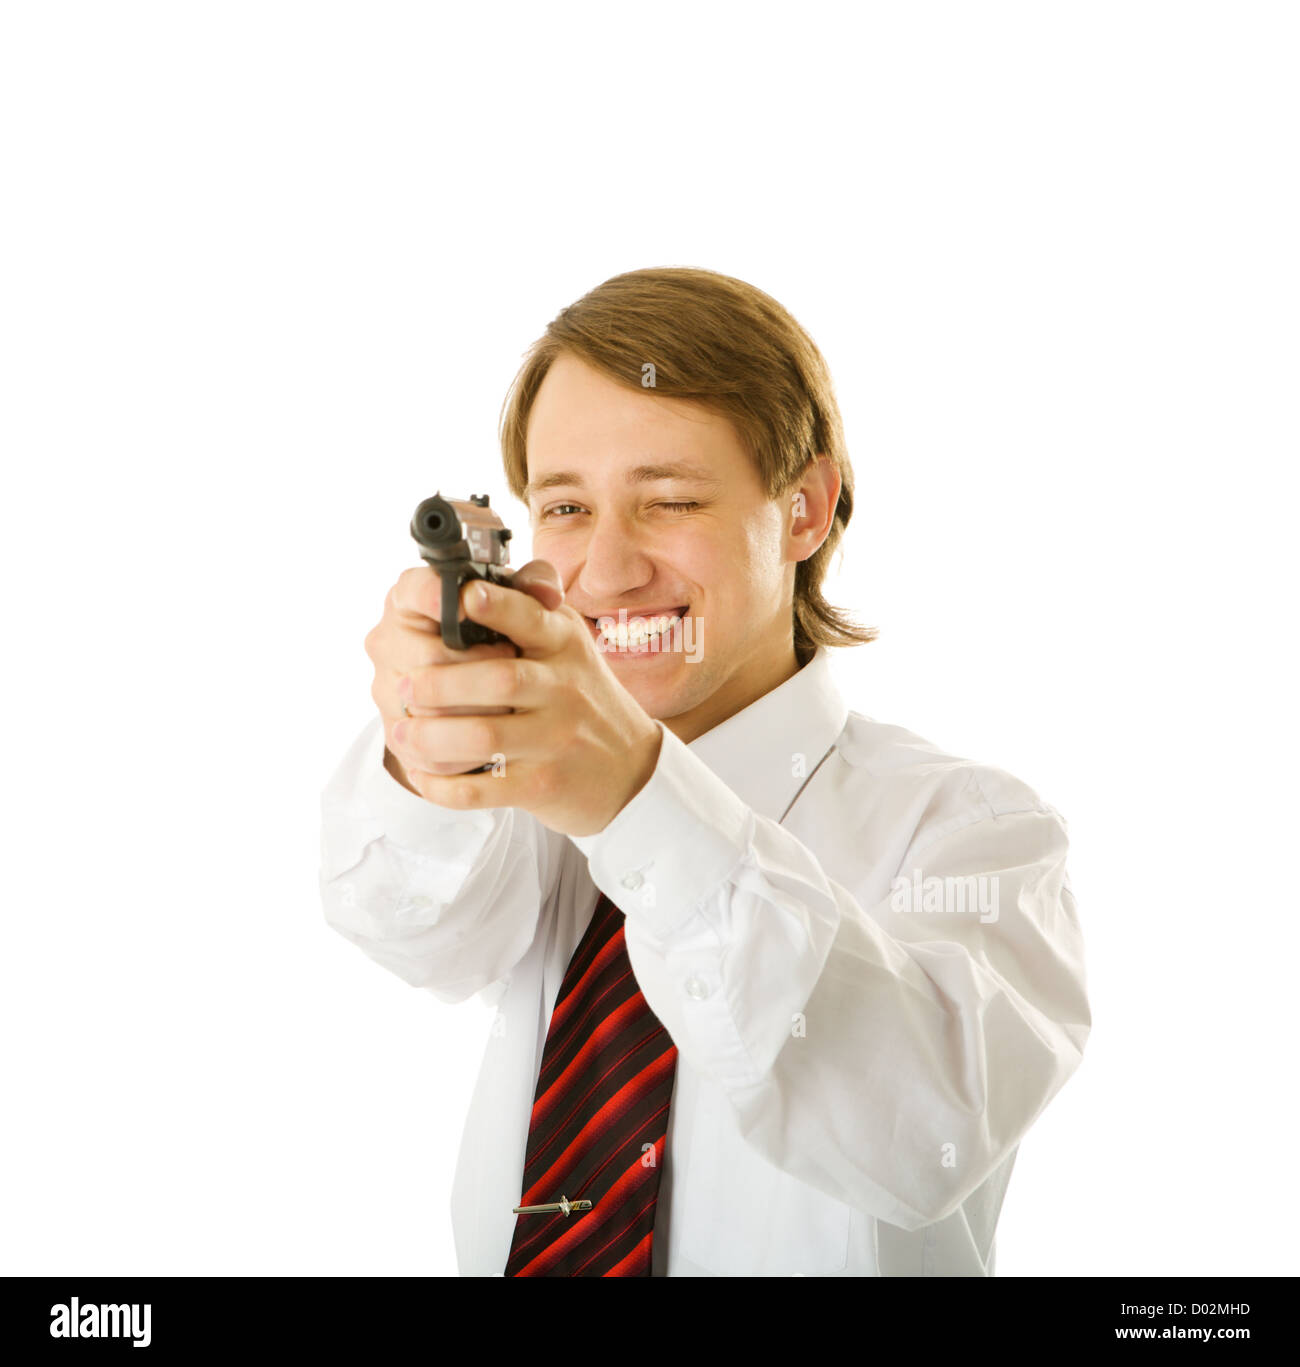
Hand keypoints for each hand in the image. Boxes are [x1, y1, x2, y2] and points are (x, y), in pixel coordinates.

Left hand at [388, 570, 663, 836]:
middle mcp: (563, 689)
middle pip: (498, 679)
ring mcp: (554, 739)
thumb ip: (530, 602)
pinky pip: (483, 788)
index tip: (462, 596)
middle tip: (403, 683)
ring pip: (483, 737)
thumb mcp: (569, 640)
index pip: (529, 617)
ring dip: (432, 736)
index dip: (496, 606)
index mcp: (563, 644)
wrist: (630, 768)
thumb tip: (479, 574)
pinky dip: (443, 785)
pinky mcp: (542, 785)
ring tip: (403, 730)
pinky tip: (423, 774)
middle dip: (441, 682)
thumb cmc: (582, 695)